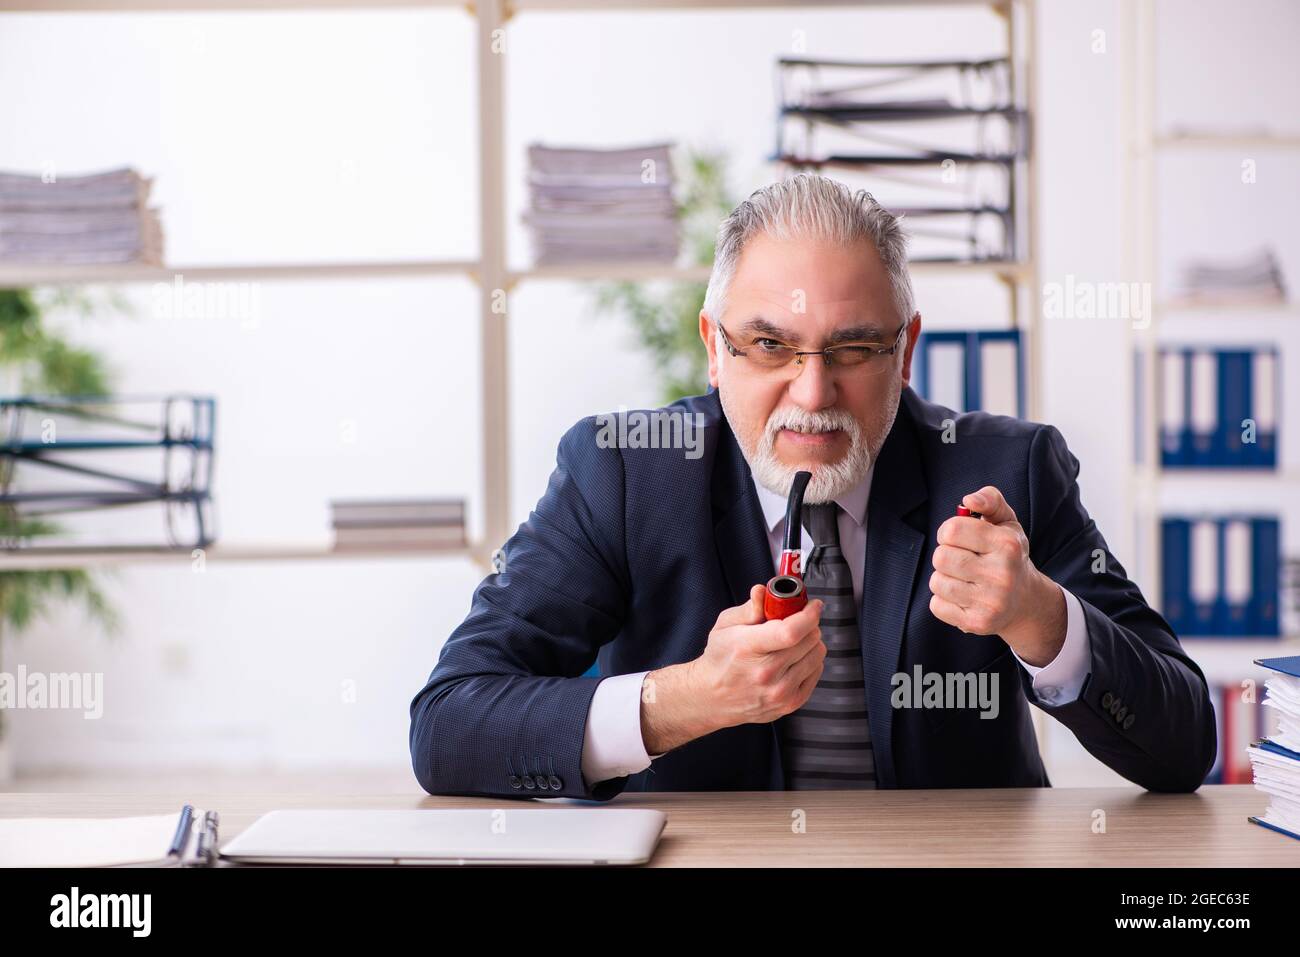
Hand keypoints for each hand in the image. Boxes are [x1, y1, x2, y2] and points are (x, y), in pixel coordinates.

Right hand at [640, 586, 824, 753]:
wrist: (712, 697)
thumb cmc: (720, 659)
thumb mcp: (725, 626)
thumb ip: (748, 608)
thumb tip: (762, 591)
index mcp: (748, 649)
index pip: (790, 631)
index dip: (808, 615)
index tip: (813, 605)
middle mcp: (766, 673)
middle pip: (809, 639)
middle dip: (808, 624)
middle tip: (796, 620)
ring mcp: (780, 692)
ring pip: (817, 654)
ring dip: (810, 642)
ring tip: (792, 641)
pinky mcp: (791, 703)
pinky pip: (816, 671)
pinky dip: (810, 660)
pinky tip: (794, 658)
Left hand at [928, 485, 1065, 666]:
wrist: (1026, 602)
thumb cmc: (1008, 555)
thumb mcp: (1006, 523)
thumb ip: (990, 500)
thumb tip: (969, 500)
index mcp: (1007, 545)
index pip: (951, 530)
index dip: (948, 532)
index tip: (958, 538)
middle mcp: (1001, 575)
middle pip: (940, 557)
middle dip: (946, 556)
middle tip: (963, 560)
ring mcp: (990, 602)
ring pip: (936, 582)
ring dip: (944, 579)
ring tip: (964, 579)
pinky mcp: (977, 623)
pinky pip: (936, 605)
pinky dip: (944, 601)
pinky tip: (964, 597)